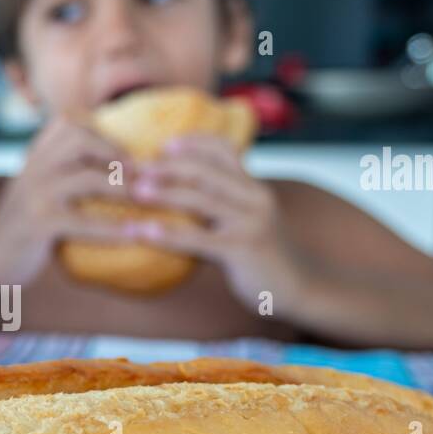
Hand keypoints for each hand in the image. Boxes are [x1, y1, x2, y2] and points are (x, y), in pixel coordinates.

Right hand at [0, 112, 143, 285]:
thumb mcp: (37, 195)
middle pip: (81, 139)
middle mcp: (32, 168)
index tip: (130, 155)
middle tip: (146, 175)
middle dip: (118, 155)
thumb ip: (63, 178)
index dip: (105, 134)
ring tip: (152, 202)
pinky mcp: (37, 224)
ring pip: (88, 178)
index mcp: (33, 158)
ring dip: (125, 190)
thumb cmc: (19, 233)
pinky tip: (136, 236)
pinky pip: (82, 222)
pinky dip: (113, 229)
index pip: (71, 123)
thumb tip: (112, 174)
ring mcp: (33, 195)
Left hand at [126, 134, 313, 314]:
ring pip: (200, 199)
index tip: (163, 144)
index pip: (224, 151)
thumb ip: (223, 207)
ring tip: (134, 191)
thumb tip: (182, 199)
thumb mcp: (248, 223)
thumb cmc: (265, 258)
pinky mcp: (242, 249)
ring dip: (164, 192)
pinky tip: (143, 232)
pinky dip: (168, 234)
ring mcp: (250, 222)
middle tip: (132, 167)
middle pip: (205, 171)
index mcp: (255, 188)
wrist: (300, 290)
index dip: (193, 144)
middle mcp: (255, 198)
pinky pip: (198, 238)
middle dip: (167, 166)